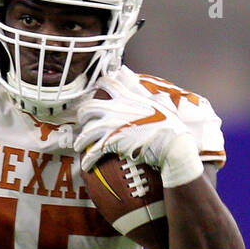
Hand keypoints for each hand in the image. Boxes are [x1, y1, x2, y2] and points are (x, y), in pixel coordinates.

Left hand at [74, 75, 191, 174]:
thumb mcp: (158, 103)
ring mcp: (111, 125)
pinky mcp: (110, 143)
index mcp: (127, 97)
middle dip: (82, 116)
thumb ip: (147, 94)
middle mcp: (115, 108)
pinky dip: (87, 160)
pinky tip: (86, 165)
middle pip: (88, 107)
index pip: (107, 83)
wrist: (170, 142)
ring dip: (80, 140)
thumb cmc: (169, 125)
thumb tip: (149, 86)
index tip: (95, 89)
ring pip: (86, 131)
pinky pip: (93, 152)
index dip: (98, 84)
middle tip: (83, 122)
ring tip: (79, 146)